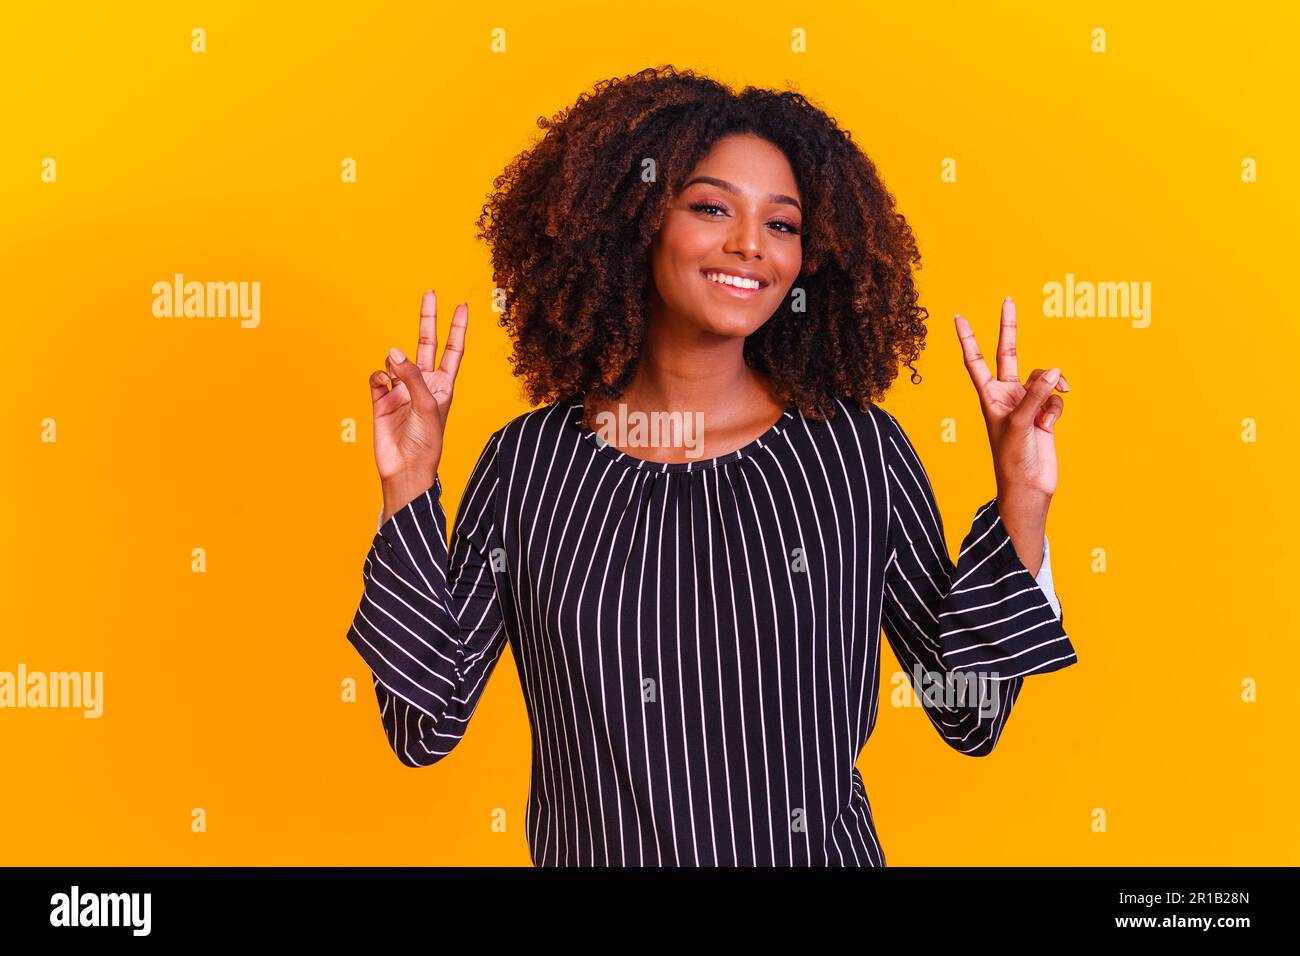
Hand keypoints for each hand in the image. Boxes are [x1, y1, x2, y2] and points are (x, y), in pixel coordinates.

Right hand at [370, 290, 467, 518]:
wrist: (405, 468)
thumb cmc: (426, 442)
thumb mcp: (428, 404)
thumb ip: (412, 375)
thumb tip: (392, 352)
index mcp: (444, 386)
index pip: (453, 350)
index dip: (457, 328)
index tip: (462, 305)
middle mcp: (423, 384)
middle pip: (426, 344)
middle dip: (428, 320)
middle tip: (430, 293)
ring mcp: (401, 390)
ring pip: (395, 360)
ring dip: (395, 361)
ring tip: (395, 374)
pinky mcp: (381, 399)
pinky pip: (377, 376)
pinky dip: (379, 375)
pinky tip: (383, 383)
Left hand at [955, 297, 1069, 573]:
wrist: (1029, 488)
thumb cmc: (1013, 460)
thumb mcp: (1020, 423)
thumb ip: (1037, 393)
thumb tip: (1056, 370)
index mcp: (989, 396)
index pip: (976, 361)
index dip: (968, 339)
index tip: (958, 317)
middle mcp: (1006, 395)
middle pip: (1009, 354)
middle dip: (1009, 329)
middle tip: (1008, 300)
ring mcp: (1027, 403)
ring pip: (1044, 377)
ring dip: (1051, 387)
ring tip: (1050, 408)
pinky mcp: (1045, 413)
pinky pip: (1056, 397)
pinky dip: (1057, 406)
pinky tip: (1051, 425)